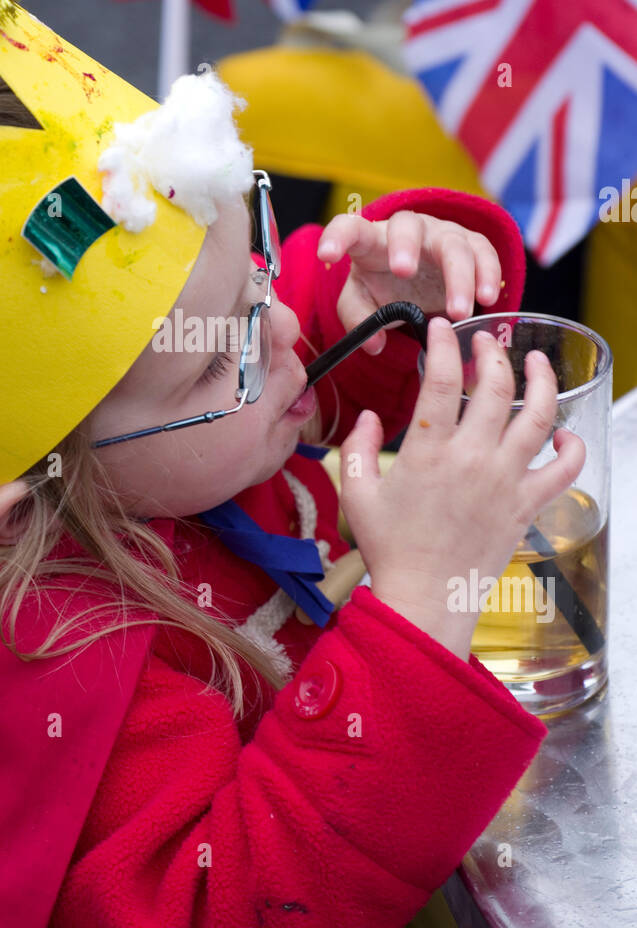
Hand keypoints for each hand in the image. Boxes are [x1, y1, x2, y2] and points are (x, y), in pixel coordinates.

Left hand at [317, 210, 503, 354]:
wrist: (421, 281)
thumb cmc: (386, 286)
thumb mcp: (364, 303)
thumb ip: (359, 319)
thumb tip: (373, 343)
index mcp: (371, 242)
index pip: (350, 228)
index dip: (337, 237)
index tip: (326, 255)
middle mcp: (406, 230)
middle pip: (406, 226)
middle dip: (405, 246)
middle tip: (403, 272)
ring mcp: (442, 233)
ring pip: (452, 244)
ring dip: (458, 277)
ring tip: (457, 312)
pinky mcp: (472, 243)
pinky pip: (483, 252)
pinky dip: (488, 274)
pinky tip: (487, 299)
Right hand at [338, 317, 585, 659]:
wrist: (426, 598)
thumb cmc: (390, 550)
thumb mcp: (357, 494)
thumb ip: (356, 448)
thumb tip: (367, 417)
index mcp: (428, 451)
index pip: (443, 377)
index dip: (444, 343)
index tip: (441, 329)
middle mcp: (472, 458)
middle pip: (496, 385)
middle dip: (493, 351)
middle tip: (487, 339)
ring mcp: (505, 481)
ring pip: (538, 416)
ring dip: (543, 381)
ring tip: (538, 361)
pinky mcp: (526, 505)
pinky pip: (563, 470)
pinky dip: (571, 448)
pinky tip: (562, 433)